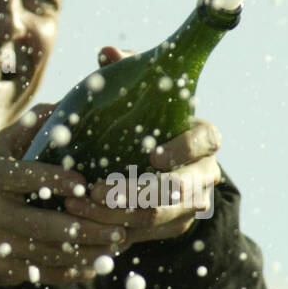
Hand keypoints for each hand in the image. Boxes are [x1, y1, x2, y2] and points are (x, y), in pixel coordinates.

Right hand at [0, 104, 127, 288]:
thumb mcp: (4, 152)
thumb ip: (29, 129)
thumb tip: (61, 107)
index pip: (23, 176)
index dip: (53, 180)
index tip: (85, 184)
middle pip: (41, 224)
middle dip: (85, 228)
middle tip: (118, 228)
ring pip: (46, 252)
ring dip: (85, 251)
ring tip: (114, 245)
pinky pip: (41, 273)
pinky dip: (72, 271)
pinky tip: (95, 264)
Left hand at [62, 47, 222, 247]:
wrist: (145, 164)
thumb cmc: (141, 120)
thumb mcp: (135, 94)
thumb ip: (127, 72)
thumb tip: (108, 53)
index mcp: (202, 138)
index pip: (207, 140)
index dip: (184, 149)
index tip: (154, 155)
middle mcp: (203, 173)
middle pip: (180, 191)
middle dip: (136, 193)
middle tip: (98, 189)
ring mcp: (190, 204)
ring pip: (157, 217)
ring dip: (115, 214)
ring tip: (79, 204)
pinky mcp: (172, 227)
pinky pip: (144, 235)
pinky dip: (113, 230)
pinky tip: (84, 221)